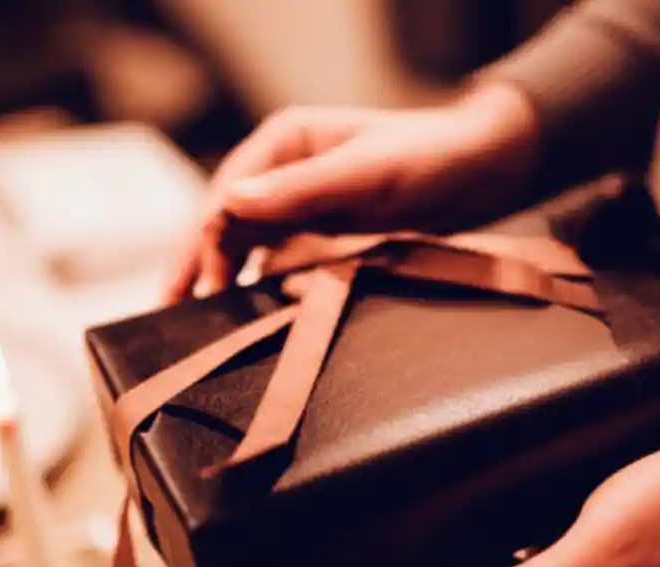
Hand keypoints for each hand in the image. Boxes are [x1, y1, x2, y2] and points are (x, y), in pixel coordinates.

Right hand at [165, 83, 539, 300]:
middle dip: (201, 268)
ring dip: (230, 283)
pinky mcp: (329, 238)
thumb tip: (230, 204)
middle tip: (172, 316)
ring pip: (251, 250)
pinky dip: (268, 290)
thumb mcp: (366, 171)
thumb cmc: (430, 156)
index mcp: (284, 144)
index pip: (225, 196)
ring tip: (206, 329)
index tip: (199, 287)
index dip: (204, 243)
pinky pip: (287, 267)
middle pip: (227, 227)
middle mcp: (285, 176)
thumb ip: (301, 189)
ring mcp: (305, 209)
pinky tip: (255, 319)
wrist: (487, 170)